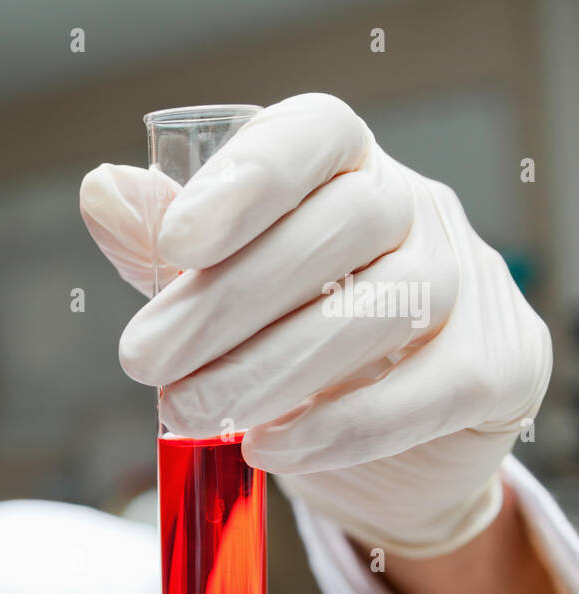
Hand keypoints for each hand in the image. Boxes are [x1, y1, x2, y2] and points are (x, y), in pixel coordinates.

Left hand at [80, 92, 550, 557]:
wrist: (385, 449)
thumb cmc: (294, 347)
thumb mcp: (219, 293)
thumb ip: (166, 247)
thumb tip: (102, 190)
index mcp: (343, 170)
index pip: (315, 134)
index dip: (248, 179)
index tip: (175, 242)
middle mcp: (417, 210)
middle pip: (344, 224)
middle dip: (228, 299)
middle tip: (143, 362)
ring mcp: (470, 283)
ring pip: (384, 306)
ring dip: (270, 367)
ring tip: (187, 413)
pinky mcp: (500, 366)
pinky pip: (428, 390)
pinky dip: (340, 426)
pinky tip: (268, 447)